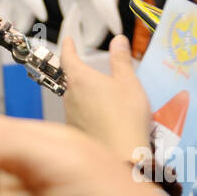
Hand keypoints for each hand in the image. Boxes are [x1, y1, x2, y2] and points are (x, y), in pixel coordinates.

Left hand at [59, 34, 151, 159]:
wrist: (122, 155)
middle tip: (95, 73)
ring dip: (86, 96)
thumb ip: (121, 60)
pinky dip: (90, 114)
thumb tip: (118, 40)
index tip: (68, 40)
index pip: (67, 57)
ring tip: (108, 100)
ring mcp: (70, 115)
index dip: (68, 46)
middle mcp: (70, 96)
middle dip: (82, 75)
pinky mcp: (75, 132)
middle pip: (71, 79)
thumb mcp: (129, 82)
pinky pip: (80, 117)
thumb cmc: (125, 117)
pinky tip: (106, 119)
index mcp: (80, 79)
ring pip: (75, 99)